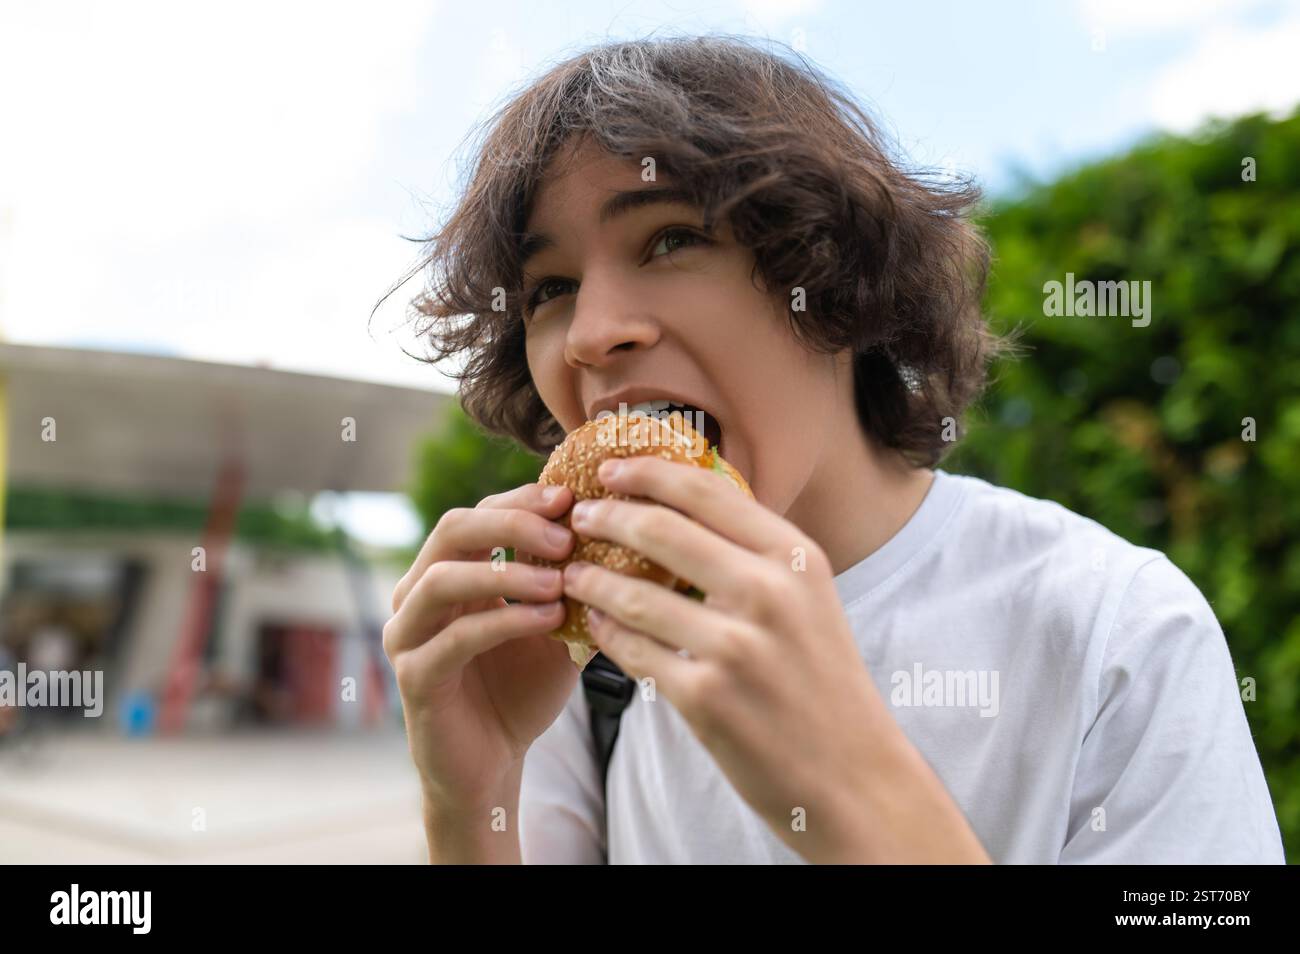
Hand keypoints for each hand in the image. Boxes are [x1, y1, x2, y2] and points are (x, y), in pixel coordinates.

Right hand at [384, 482, 577, 817]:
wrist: (492, 765)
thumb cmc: (522, 688)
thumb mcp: (555, 626)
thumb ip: (572, 583)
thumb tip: (626, 534)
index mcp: (449, 570)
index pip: (480, 511)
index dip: (524, 499)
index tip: (574, 498)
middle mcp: (417, 593)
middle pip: (453, 528)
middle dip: (513, 522)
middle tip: (565, 534)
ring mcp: (407, 634)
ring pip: (443, 579)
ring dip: (507, 572)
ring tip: (561, 580)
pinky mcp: (414, 677)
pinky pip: (455, 638)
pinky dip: (505, 622)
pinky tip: (550, 619)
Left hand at [562, 456, 989, 863]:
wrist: (854, 775)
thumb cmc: (824, 682)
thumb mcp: (811, 599)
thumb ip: (757, 553)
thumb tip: (684, 505)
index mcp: (794, 558)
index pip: (706, 490)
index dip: (648, 472)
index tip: (611, 468)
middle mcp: (767, 592)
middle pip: (659, 531)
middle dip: (607, 517)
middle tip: (580, 518)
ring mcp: (734, 646)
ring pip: (633, 594)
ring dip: (592, 579)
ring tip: (574, 574)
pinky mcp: (704, 697)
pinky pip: (633, 651)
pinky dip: (606, 634)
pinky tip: (595, 627)